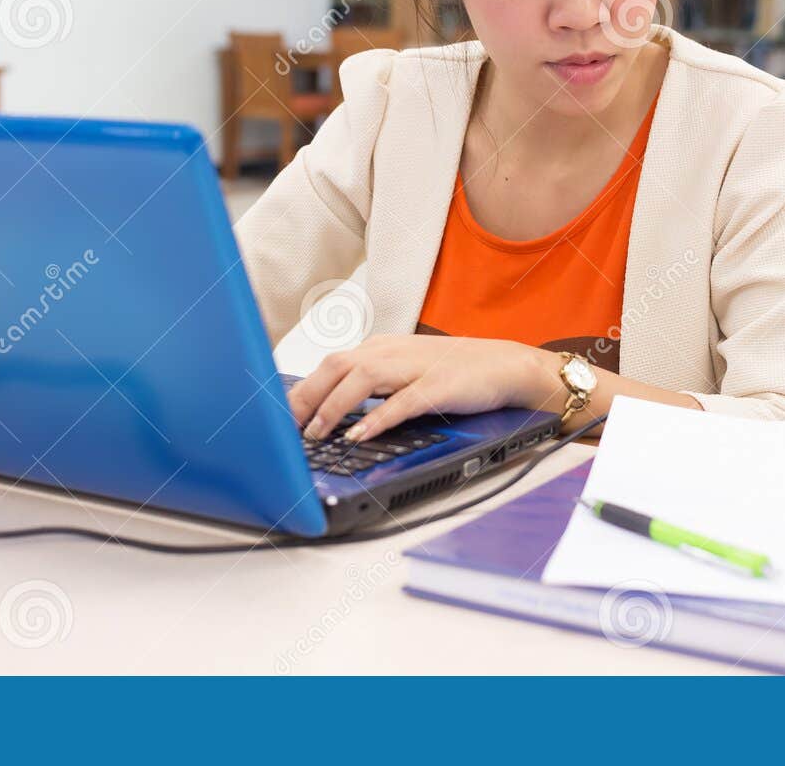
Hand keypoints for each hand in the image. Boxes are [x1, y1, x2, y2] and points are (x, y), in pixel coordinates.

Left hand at [287, 334, 562, 440]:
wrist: (506, 365)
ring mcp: (416, 367)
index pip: (330, 364)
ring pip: (361, 378)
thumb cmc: (454, 372)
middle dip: (305, 397)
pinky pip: (401, 402)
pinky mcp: (438, 386)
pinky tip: (358, 435)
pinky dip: (376, 418)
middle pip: (336, 366)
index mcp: (381, 348)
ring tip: (315, 433)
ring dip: (333, 407)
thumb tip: (332, 414)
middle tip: (284, 427)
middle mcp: (393, 352)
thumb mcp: (405, 373)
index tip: (278, 416)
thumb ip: (372, 387)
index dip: (300, 390)